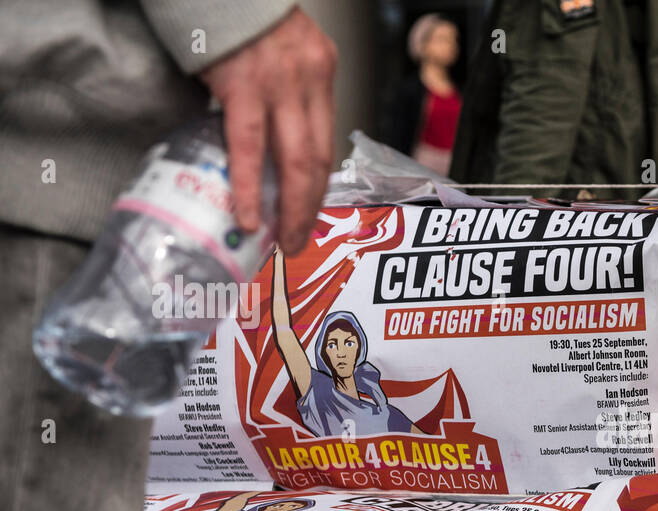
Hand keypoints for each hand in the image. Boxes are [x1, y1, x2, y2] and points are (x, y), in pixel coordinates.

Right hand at [199, 8, 336, 254]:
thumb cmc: (233, 12)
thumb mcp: (279, 49)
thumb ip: (282, 92)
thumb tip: (266, 140)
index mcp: (320, 72)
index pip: (326, 144)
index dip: (318, 187)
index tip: (308, 217)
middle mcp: (308, 80)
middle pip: (318, 160)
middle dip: (308, 208)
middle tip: (297, 242)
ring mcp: (280, 84)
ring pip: (295, 161)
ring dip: (289, 208)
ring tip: (280, 240)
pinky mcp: (243, 85)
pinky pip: (250, 147)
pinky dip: (250, 187)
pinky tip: (250, 216)